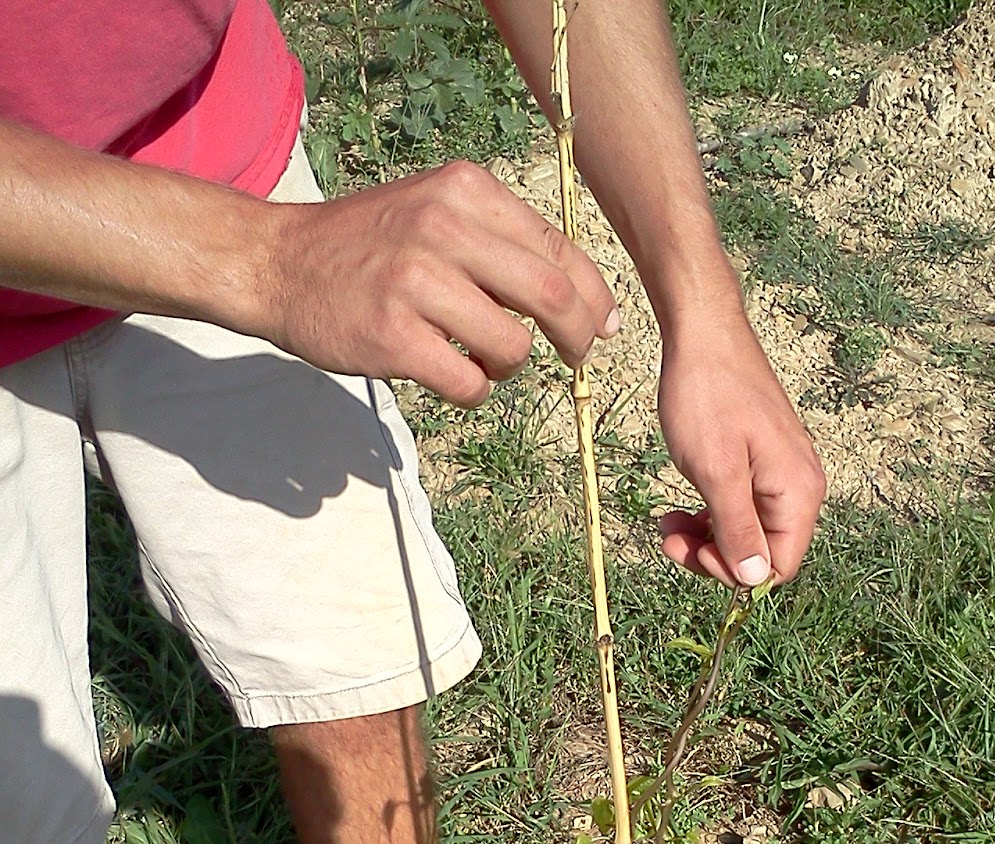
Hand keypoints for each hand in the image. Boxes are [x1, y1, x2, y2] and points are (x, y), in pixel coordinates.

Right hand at [266, 160, 617, 405]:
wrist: (280, 263)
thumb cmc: (372, 247)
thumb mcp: (437, 213)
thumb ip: (503, 245)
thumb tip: (587, 304)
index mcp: (465, 191)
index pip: (559, 249)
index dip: (595, 297)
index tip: (604, 326)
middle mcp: (443, 227)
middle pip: (551, 296)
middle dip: (576, 337)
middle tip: (575, 357)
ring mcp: (416, 283)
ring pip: (512, 347)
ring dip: (509, 366)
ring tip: (480, 359)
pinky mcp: (393, 337)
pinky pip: (470, 384)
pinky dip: (474, 392)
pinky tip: (452, 376)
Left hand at [657, 313, 824, 585]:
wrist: (703, 335)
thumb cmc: (708, 395)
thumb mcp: (717, 471)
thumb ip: (737, 529)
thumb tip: (753, 578)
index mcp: (798, 493)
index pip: (779, 566)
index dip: (735, 572)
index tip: (693, 553)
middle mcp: (799, 487)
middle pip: (762, 553)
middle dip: (713, 554)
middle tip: (668, 538)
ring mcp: (780, 474)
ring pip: (745, 533)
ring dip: (705, 538)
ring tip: (667, 523)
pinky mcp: (759, 464)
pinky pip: (739, 508)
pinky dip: (708, 515)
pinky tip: (681, 509)